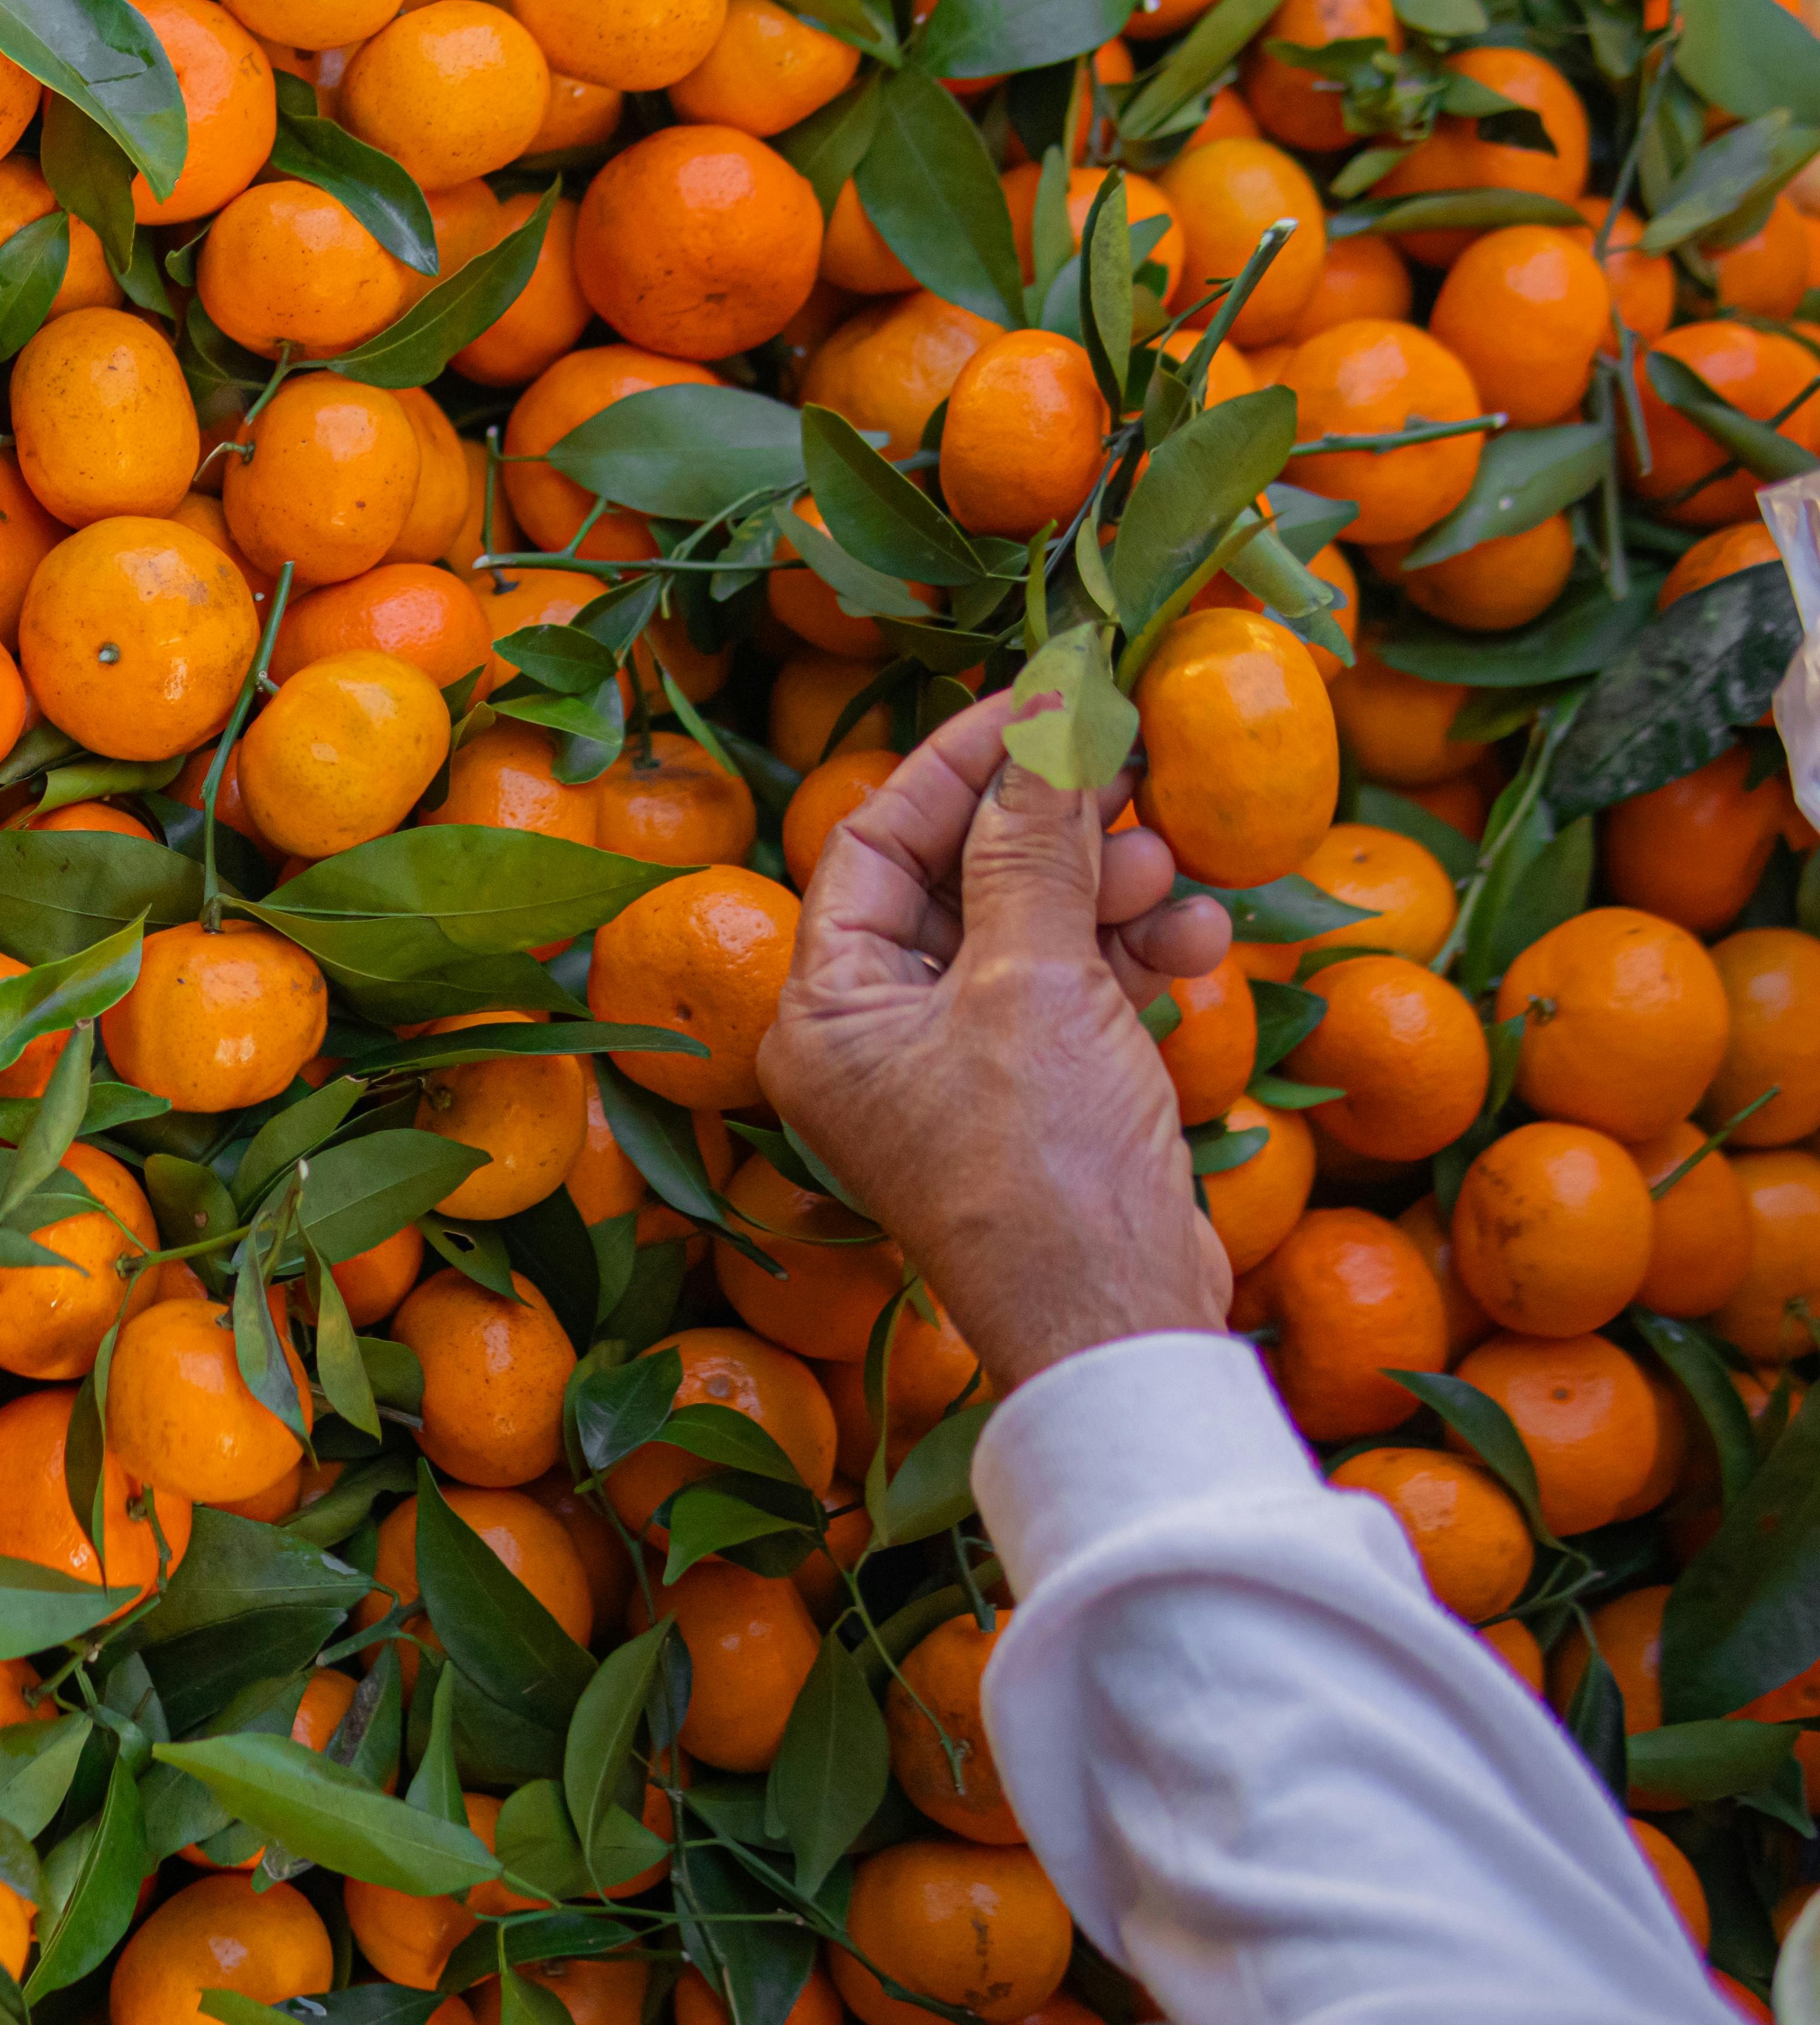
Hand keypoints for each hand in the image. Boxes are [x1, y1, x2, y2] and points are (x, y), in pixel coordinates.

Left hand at [756, 689, 1239, 1391]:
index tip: (1046, 699)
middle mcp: (874, 1034)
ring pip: (1031, 927)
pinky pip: (1076, 989)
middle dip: (1053, 824)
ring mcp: (957, 1067)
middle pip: (957, 876)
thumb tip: (1047, 718)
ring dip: (1111, 886)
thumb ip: (1034, 845)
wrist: (1117, 1325)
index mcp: (826, 1008)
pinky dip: (1134, 954)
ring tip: (1176, 868)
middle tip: (1133, 772)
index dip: (960, 762)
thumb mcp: (1035, 980)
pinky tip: (1198, 939)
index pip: (873, 840)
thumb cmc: (1044, 1161)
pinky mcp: (1037, 1093)